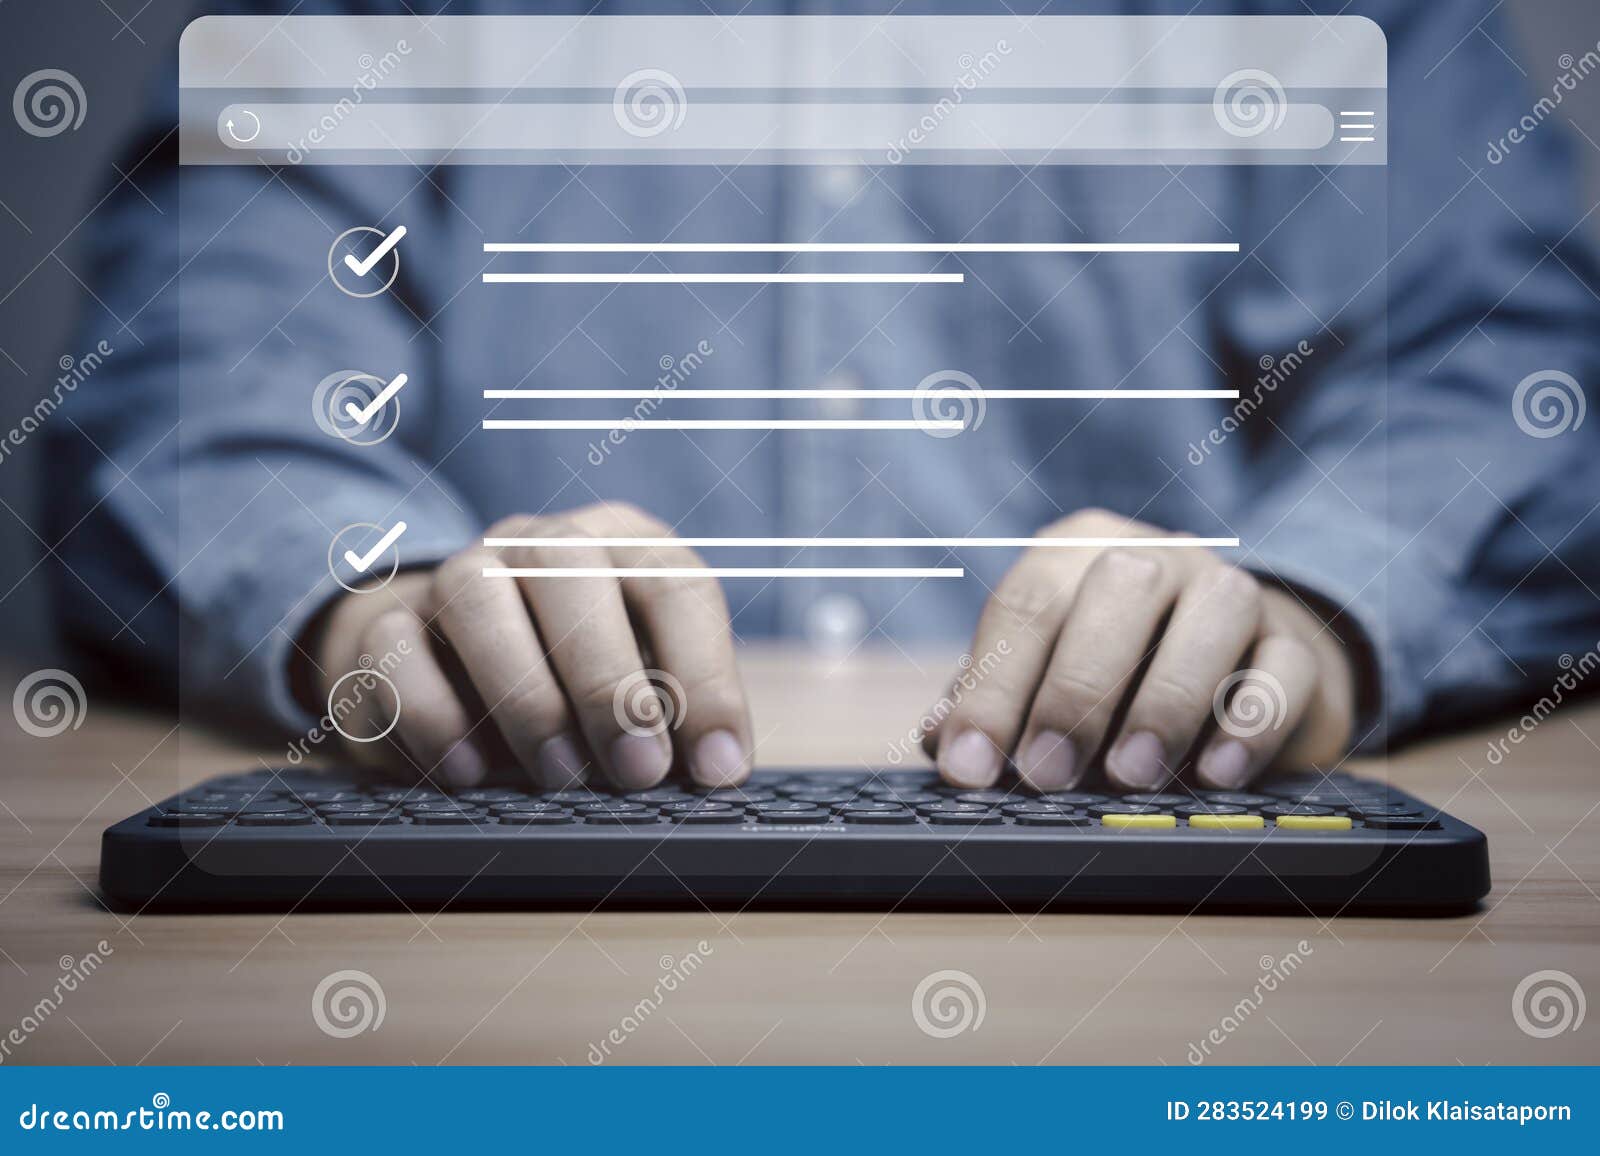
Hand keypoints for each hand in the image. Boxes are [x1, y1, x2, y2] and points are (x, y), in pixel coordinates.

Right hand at [305, 503, 752, 790]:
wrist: (451, 663)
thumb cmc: (574, 680)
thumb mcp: (640, 684)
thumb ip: (674, 714)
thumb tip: (712, 771)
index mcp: (622, 543)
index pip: (675, 585)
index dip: (705, 678)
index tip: (717, 765)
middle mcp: (540, 543)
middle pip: (574, 573)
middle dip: (611, 681)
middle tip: (638, 770)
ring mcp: (457, 573)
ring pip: (477, 597)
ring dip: (525, 695)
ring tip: (560, 775)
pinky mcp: (388, 624)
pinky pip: (396, 652)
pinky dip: (435, 716)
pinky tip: (470, 771)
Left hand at [926, 509, 1355, 791]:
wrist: (1237, 660)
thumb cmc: (1116, 671)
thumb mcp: (1045, 675)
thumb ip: (994, 698)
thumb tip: (941, 741)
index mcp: (1078, 553)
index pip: (1026, 604)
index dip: (991, 687)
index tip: (969, 766)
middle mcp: (1156, 557)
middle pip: (1117, 590)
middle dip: (1075, 690)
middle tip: (1047, 775)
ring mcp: (1233, 591)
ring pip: (1213, 613)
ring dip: (1167, 700)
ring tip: (1132, 776)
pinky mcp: (1296, 644)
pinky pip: (1284, 670)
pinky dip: (1252, 722)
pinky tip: (1216, 773)